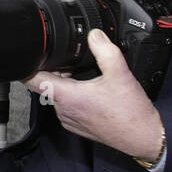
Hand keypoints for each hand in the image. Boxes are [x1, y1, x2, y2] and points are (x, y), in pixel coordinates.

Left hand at [23, 30, 163, 161]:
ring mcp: (69, 119)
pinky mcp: (77, 125)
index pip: (32, 80)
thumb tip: (94, 34)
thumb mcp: (120, 73)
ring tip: (83, 75)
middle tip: (71, 61)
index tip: (31, 56)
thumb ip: (104, 50)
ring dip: (65, 83)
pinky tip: (91, 90)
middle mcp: (63, 110)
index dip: (28, 65)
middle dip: (54, 70)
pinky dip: (73, 95)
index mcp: (67, 96)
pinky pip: (67, 106)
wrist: (142, 137)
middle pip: (46, 84)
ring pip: (57, 95)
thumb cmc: (130, 112)